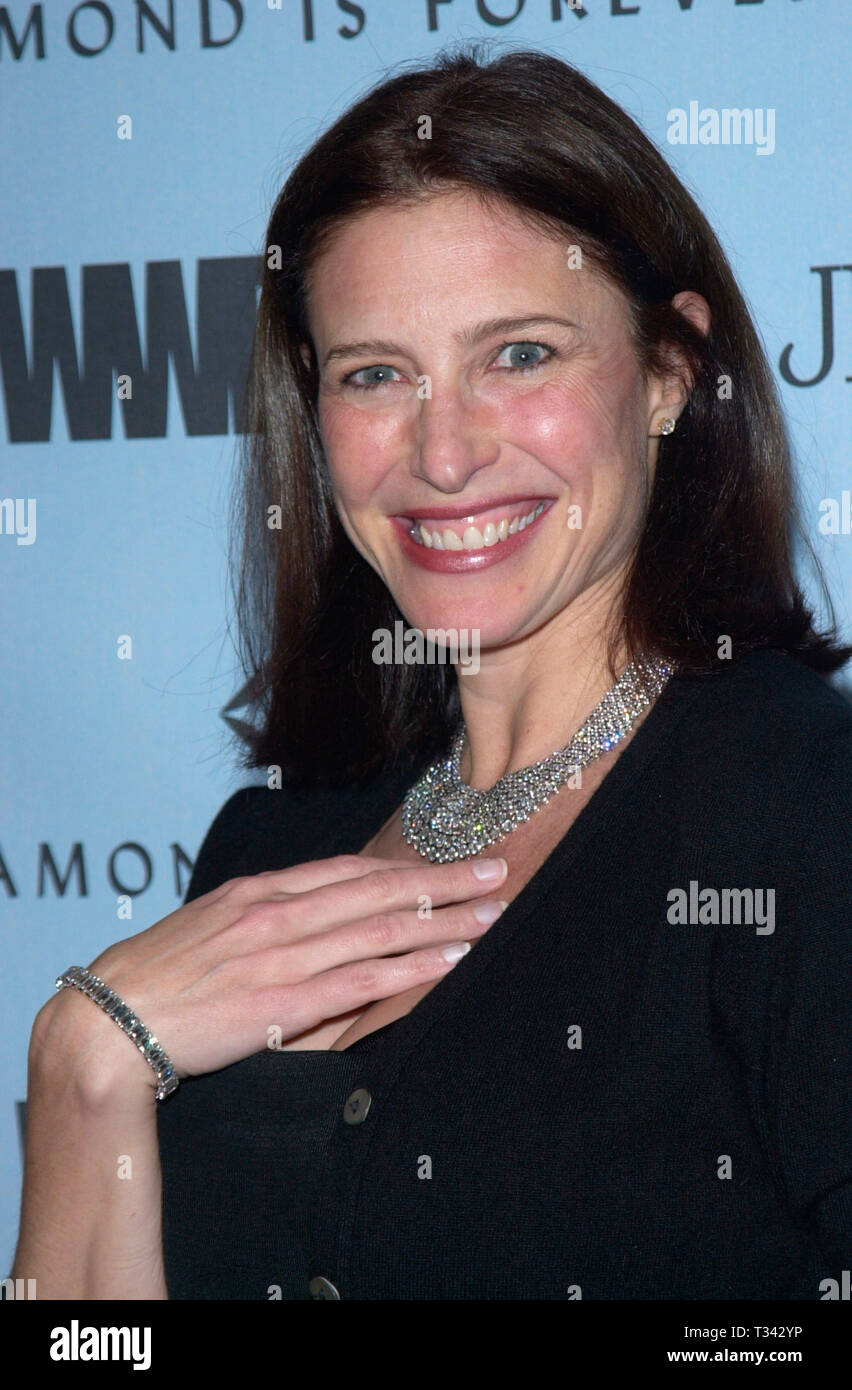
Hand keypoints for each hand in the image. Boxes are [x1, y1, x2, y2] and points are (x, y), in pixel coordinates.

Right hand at [34, 853, 508, 1093]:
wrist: (110, 1020)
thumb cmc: (161, 976)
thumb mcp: (216, 927)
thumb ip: (277, 921)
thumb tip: (329, 920)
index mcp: (262, 891)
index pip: (350, 871)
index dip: (406, 864)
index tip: (448, 858)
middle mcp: (278, 913)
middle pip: (378, 890)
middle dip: (443, 880)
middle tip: (496, 870)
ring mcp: (282, 955)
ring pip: (380, 929)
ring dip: (443, 919)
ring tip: (491, 913)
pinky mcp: (281, 1002)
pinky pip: (360, 979)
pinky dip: (409, 966)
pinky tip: (448, 958)